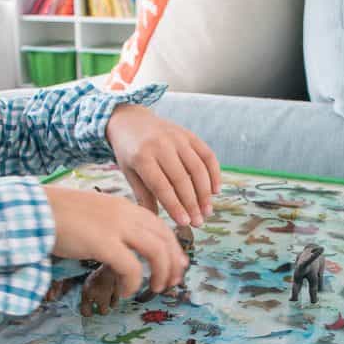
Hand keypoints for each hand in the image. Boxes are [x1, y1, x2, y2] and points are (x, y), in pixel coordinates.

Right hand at [44, 185, 187, 295]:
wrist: (34, 211)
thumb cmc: (58, 216)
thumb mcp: (94, 215)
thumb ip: (113, 226)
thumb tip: (125, 247)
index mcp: (124, 206)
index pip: (160, 226)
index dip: (173, 247)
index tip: (177, 264)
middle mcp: (126, 214)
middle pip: (165, 238)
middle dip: (174, 262)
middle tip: (173, 282)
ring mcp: (116, 227)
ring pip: (157, 251)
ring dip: (162, 273)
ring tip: (156, 288)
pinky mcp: (104, 243)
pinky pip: (132, 268)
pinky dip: (134, 283)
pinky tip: (126, 292)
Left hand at [106, 104, 220, 226]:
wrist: (131, 119)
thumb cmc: (129, 151)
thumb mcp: (129, 173)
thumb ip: (143, 196)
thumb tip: (155, 221)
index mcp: (142, 157)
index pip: (162, 186)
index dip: (175, 206)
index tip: (184, 223)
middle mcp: (161, 145)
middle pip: (182, 179)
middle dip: (192, 204)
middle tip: (198, 222)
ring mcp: (177, 138)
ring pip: (197, 169)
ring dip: (205, 193)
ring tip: (207, 211)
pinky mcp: (189, 135)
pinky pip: (207, 155)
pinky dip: (214, 173)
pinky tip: (215, 191)